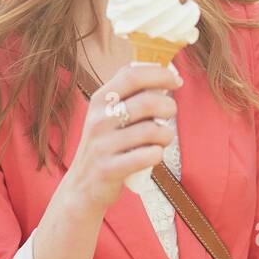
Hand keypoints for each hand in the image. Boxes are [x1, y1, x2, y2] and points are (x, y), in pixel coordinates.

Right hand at [61, 63, 180, 212]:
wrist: (82, 186)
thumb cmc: (106, 145)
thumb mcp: (108, 114)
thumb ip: (130, 93)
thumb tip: (164, 71)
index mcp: (100, 99)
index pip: (132, 75)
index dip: (160, 74)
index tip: (177, 81)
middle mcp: (98, 119)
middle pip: (147, 102)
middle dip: (169, 107)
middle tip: (171, 114)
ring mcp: (102, 144)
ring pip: (151, 130)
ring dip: (166, 135)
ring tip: (163, 139)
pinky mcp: (109, 169)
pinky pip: (147, 156)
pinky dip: (158, 154)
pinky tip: (154, 154)